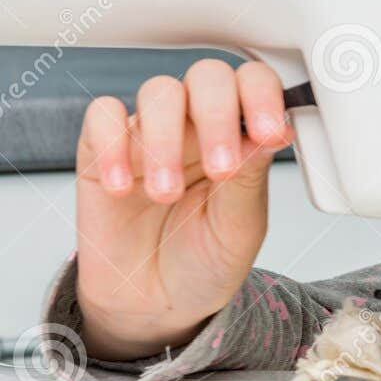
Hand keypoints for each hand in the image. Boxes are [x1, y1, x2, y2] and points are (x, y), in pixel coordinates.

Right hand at [73, 59, 293, 360]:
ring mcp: (151, 134)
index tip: (271, 131)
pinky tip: (125, 188)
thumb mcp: (240, 226)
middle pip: (208, 76)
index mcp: (241, 136)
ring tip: (167, 195)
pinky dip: (113, 145)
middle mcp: (198, 126)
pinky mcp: (103, 151)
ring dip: (166, 140)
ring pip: (159, 92)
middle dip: (219, 115)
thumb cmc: (205, 260)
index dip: (263, 96)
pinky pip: (103, 118)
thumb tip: (277, 128)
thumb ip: (252, 175)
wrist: (156, 304)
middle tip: (222, 170)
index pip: (254, 85)